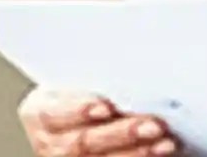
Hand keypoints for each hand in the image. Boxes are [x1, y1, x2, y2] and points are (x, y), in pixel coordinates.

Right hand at [18, 89, 179, 156]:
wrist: (89, 108)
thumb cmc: (92, 83)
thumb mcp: (83, 75)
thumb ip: (98, 75)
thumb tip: (131, 60)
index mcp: (40, 110)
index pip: (52, 113)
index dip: (78, 111)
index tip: (105, 107)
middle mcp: (51, 140)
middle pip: (82, 142)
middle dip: (121, 134)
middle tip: (153, 125)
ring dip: (137, 151)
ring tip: (165, 142)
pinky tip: (161, 150)